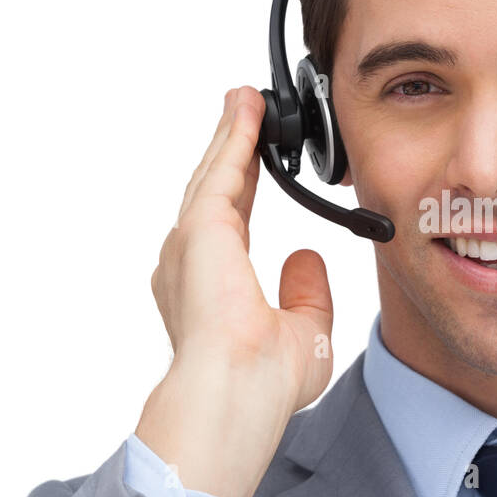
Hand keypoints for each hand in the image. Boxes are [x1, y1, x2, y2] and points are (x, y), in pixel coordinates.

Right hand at [135, 87, 334, 496]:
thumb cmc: (262, 384)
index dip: (245, 185)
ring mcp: (190, 245)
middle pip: (216, 188)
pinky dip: (235, 136)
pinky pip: (222, 170)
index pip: (233, 222)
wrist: (236, 396)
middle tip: (245, 112)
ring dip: (231, 134)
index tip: (257, 158)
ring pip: (215, 173)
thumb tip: (305, 257)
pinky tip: (247, 109)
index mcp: (213, 287)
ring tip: (245, 100)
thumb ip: (306, 294)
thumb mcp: (305, 333)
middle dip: (231, 148)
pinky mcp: (200, 230)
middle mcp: (192, 263)